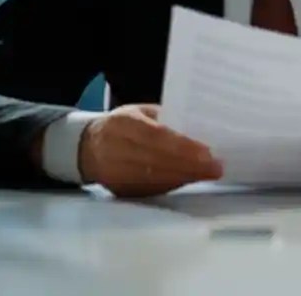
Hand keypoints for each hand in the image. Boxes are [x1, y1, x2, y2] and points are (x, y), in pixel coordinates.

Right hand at [78, 104, 222, 197]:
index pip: (156, 136)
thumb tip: (197, 127)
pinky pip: (150, 189)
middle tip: (215, 167)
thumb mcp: (138, 112)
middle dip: (189, 165)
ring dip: (184, 177)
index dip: (182, 147)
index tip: (206, 152)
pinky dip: (172, 185)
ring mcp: (115, 172)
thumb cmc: (121, 125)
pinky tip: (188, 180)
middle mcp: (115, 148)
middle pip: (158, 160)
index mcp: (122, 123)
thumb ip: (163, 118)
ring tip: (207, 173)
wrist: (86, 148)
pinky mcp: (119, 190)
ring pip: (155, 178)